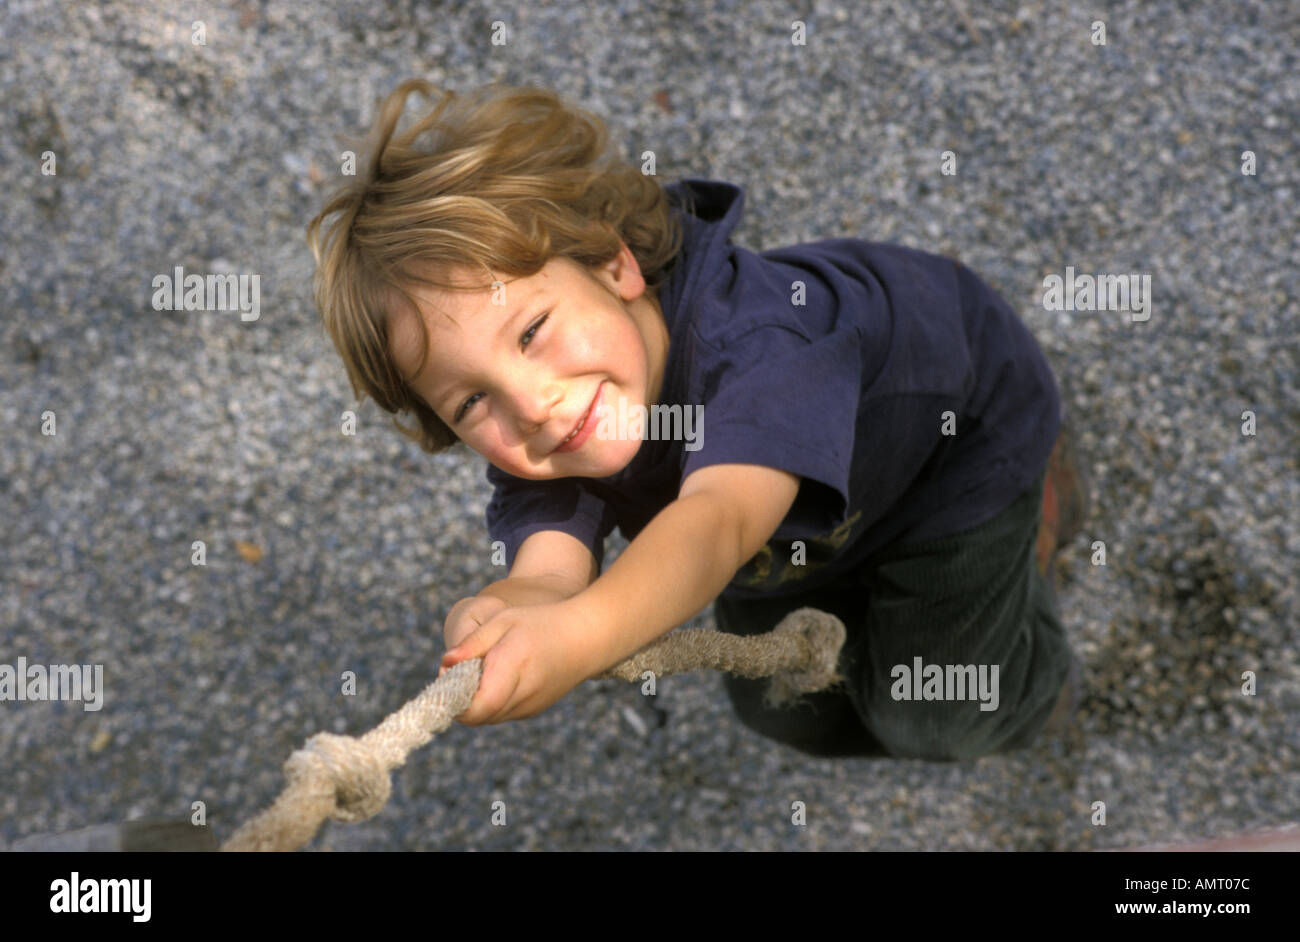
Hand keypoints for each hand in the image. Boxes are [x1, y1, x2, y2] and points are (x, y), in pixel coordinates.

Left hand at [437, 600, 598, 725]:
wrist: (586, 638)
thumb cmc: (541, 623)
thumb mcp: (502, 622)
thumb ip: (472, 644)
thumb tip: (444, 664)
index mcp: (512, 669)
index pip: (475, 706)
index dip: (454, 698)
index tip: (449, 674)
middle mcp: (522, 695)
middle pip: (476, 715)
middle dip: (460, 698)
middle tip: (462, 668)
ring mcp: (529, 707)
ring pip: (487, 717)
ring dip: (475, 700)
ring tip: (483, 669)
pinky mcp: (532, 711)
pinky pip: (500, 713)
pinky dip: (490, 701)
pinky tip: (498, 676)